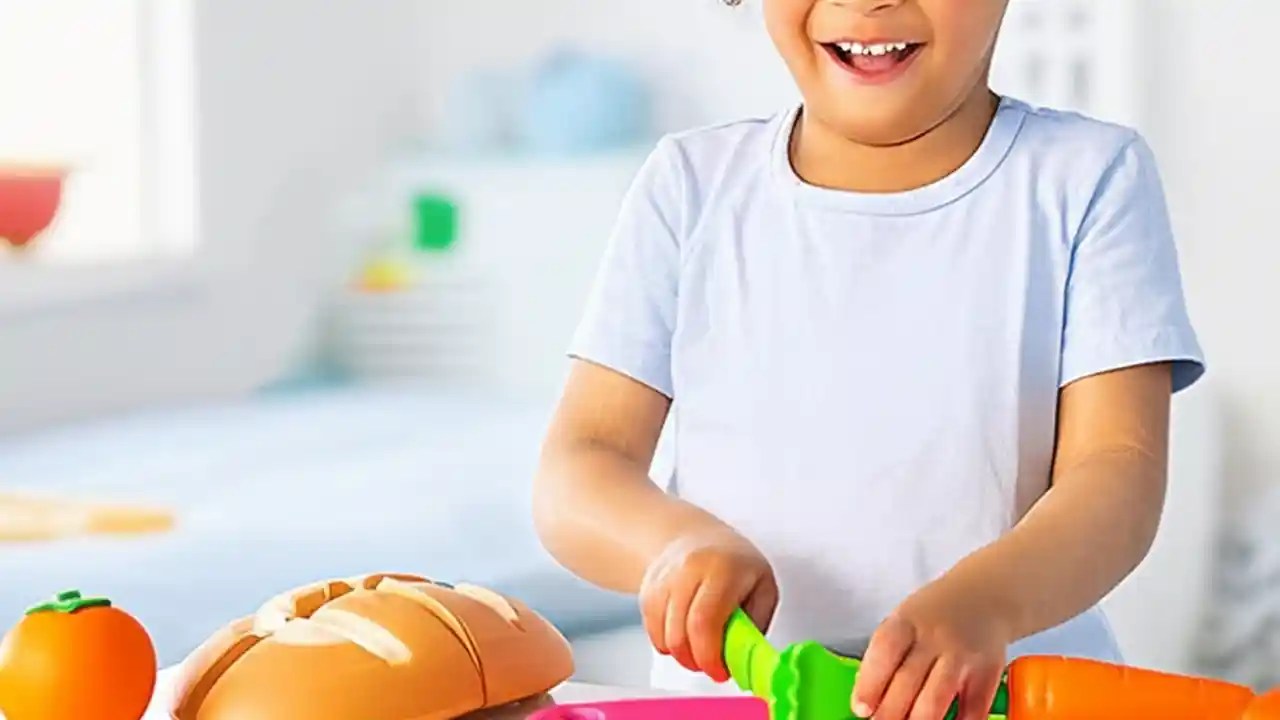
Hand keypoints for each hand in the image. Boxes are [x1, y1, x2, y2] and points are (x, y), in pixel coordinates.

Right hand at [638, 527, 778, 682]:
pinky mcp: (648, 587)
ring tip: (700, 649)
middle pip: (679, 633)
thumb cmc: (736, 567)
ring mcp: (664, 577)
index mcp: (723, 569)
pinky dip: (666, 643)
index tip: (720, 672)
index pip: (705, 622)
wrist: (698, 537)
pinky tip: (684, 636)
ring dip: (681, 654)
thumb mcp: (763, 588)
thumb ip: (754, 624)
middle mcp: (689, 569)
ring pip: (663, 635)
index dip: (709, 655)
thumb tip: (742, 658)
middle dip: (695, 661)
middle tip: (711, 666)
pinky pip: (651, 629)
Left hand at [851, 579, 1011, 719]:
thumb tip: (868, 696)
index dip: (870, 683)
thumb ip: (887, 654)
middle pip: (908, 681)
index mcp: (907, 620)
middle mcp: (936, 636)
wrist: (985, 596)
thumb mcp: (904, 619)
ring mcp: (963, 656)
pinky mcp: (988, 675)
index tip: (860, 708)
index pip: (885, 651)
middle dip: (889, 711)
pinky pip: (971, 710)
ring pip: (936, 698)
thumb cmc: (934, 614)